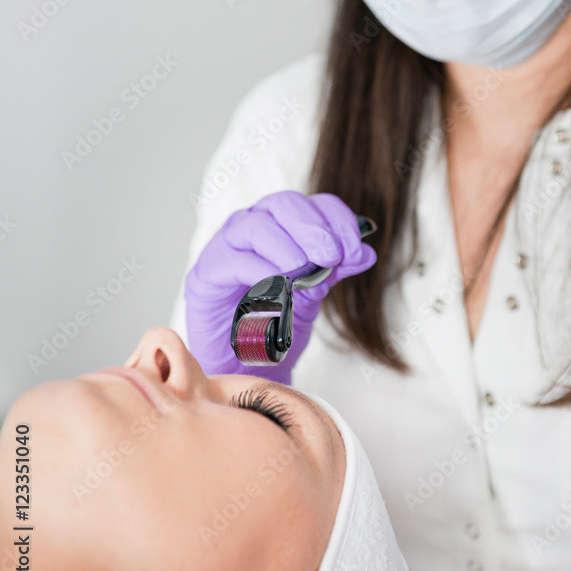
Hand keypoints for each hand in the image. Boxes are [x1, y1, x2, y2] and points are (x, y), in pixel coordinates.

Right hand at [184, 190, 376, 382]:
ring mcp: (227, 246)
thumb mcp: (312, 296)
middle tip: (330, 256)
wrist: (241, 366)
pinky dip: (261, 272)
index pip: (314, 205)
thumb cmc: (273, 325)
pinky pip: (234, 261)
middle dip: (312, 228)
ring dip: (285, 246)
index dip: (337, 220)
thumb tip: (364, 253)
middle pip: (283, 204)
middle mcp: (255, 226)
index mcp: (285, 226)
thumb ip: (332, 272)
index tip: (354, 249)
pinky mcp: (206, 273)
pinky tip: (278, 288)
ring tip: (303, 272)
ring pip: (254, 225)